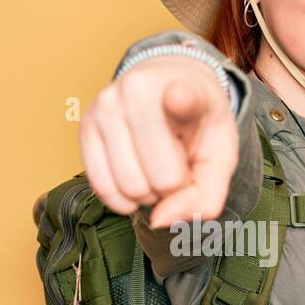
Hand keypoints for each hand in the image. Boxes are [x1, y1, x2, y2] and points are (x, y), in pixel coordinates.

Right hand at [79, 55, 238, 227]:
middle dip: (174, 188)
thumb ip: (206, 197)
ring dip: (148, 194)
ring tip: (155, 168)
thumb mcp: (220, 157)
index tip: (178, 99)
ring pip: (129, 187)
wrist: (167, 84)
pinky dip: (123, 198)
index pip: (182, 99)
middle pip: (162, 178)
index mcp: (186, 89)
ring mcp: (106, 106)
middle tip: (176, 165)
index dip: (182, 102)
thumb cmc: (196, 124)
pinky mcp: (85, 125)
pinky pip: (101, 187)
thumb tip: (159, 220)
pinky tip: (136, 180)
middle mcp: (139, 90)